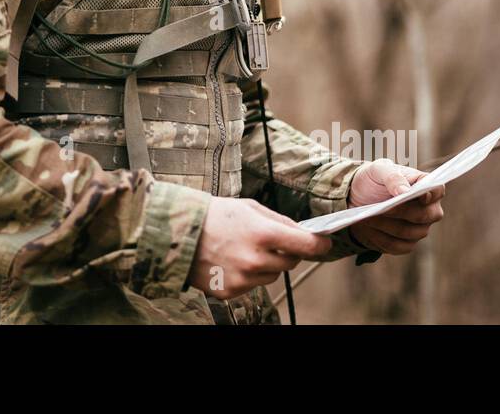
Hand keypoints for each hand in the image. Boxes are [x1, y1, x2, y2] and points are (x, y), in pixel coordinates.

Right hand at [187, 196, 331, 300]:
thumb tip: (302, 232)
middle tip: (271, 241)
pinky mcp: (231, 291)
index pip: (307, 245)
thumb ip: (279, 221)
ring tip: (243, 249)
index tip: (324, 243)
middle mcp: (256, 259)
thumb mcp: (248, 208)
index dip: (319, 244)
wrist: (175, 233)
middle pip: (291, 262)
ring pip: (272, 275)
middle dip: (288, 251)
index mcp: (262, 233)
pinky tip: (231, 261)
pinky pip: (252, 285)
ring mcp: (243, 278)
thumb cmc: (213, 215)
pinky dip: (248, 275)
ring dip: (267, 264)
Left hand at [346, 159, 444, 254]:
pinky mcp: (407, 243)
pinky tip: (368, 229)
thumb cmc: (374, 180)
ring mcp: (420, 228)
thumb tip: (405, 191)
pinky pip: (397, 246)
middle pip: (425, 215)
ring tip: (367, 217)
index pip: (437, 190)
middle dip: (400, 212)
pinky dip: (380, 238)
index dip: (431, 194)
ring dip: (386, 225)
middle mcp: (429, 209)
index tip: (419, 195)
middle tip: (380, 208)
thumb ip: (393, 177)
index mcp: (425, 185)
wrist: (358, 199)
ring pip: (410, 233)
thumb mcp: (378, 170)